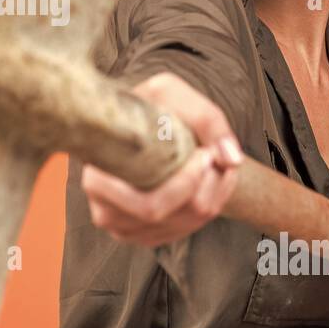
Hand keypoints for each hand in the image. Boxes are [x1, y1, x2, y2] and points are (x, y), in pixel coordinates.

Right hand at [80, 72, 243, 248]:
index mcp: (98, 180)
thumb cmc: (146, 107)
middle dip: (205, 187)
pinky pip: (186, 229)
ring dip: (214, 193)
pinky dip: (210, 203)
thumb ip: (205, 119)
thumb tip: (230, 159)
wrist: (139, 126)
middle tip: (214, 155)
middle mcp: (105, 211)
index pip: (149, 205)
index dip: (186, 183)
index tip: (204, 152)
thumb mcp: (169, 93)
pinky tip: (209, 178)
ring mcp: (123, 228)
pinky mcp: (142, 234)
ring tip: (215, 161)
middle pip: (173, 217)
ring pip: (185, 224)